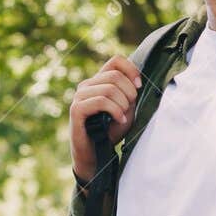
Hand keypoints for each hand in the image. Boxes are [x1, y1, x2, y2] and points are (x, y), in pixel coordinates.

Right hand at [69, 55, 142, 182]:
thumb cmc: (111, 131)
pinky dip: (115, 110)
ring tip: (122, 117)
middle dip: (129, 93)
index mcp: (99, 81)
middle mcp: (87, 85)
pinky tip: (119, 120)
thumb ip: (130, 94)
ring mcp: (79, 96)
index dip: (131, 70)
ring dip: (122, 104)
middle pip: (115, 75)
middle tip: (129, 108)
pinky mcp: (77, 109)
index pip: (116, 61)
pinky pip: (101, 101)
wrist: (97, 154)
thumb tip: (137, 81)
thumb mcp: (127, 109)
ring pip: (109, 88)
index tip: (139, 87)